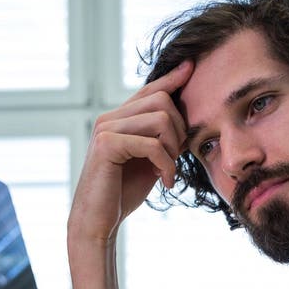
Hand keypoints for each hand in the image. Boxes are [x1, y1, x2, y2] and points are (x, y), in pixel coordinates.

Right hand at [68, 60, 193, 246]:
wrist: (98, 221)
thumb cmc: (122, 194)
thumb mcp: (149, 162)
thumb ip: (162, 141)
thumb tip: (184, 124)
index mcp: (118, 119)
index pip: (149, 90)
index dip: (172, 79)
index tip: (191, 67)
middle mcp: (109, 118)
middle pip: (161, 100)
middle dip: (179, 130)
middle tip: (177, 159)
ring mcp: (106, 129)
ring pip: (160, 119)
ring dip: (174, 149)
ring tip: (169, 171)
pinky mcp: (107, 145)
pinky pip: (152, 144)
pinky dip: (167, 164)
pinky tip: (166, 182)